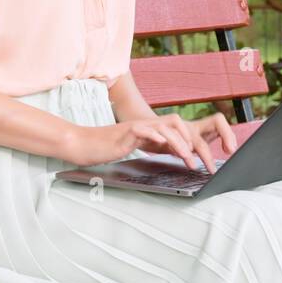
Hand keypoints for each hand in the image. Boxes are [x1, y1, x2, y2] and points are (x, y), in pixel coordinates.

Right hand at [67, 114, 235, 172]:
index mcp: (148, 128)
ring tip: (187, 159)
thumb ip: (148, 147)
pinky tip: (164, 147)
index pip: (175, 127)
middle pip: (176, 123)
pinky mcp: (126, 132)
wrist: (84, 144)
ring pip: (166, 127)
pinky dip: (158, 137)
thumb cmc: (105, 149)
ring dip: (180, 143)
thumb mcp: (132, 148)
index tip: (197, 156)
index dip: (189, 138)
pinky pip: (146, 130)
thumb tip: (167, 154)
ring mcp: (136, 127)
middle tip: (197, 160)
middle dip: (190, 140)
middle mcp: (145, 124)